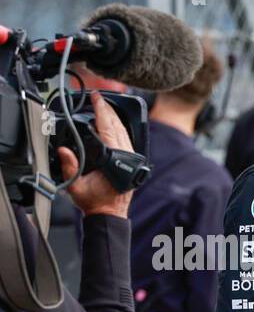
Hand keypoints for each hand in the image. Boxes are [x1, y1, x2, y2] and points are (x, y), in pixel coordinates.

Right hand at [58, 91, 133, 218]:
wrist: (109, 214)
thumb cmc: (94, 201)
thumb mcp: (76, 186)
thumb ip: (70, 168)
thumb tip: (64, 150)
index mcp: (115, 160)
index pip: (108, 128)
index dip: (102, 111)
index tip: (97, 97)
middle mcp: (127, 157)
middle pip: (118, 126)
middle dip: (107, 109)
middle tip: (98, 97)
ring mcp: (132, 159)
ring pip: (124, 132)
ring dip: (114, 117)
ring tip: (104, 105)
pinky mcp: (133, 162)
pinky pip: (127, 139)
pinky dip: (119, 128)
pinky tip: (113, 122)